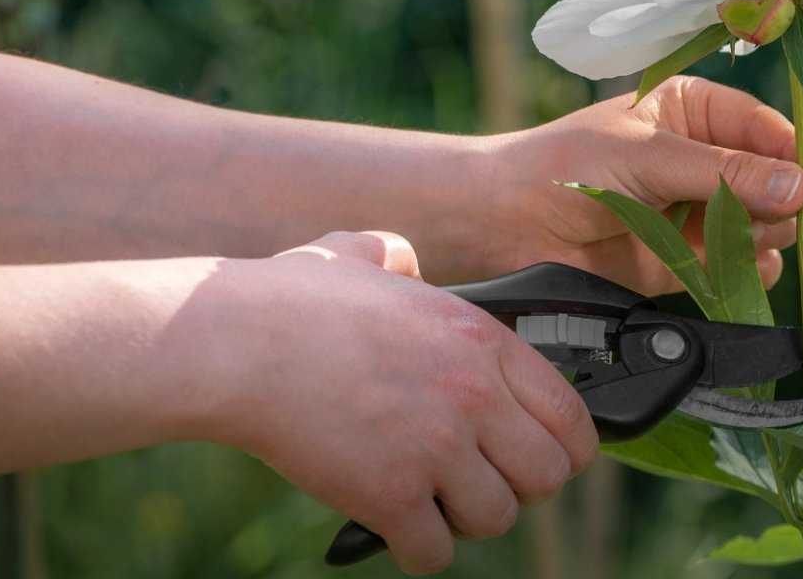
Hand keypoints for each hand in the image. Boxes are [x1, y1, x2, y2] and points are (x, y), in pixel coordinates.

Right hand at [207, 232, 597, 574]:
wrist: (231, 342)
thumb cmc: (288, 301)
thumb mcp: (363, 253)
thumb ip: (400, 257)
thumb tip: (402, 259)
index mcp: (483, 341)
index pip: (571, 414)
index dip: (564, 446)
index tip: (539, 455)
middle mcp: (474, 394)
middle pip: (548, 475)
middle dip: (520, 487)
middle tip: (483, 481)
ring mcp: (435, 446)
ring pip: (498, 518)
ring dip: (468, 520)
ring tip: (436, 502)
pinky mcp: (388, 493)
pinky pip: (435, 552)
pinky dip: (418, 548)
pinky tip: (396, 527)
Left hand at [485, 76, 802, 293]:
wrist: (505, 224)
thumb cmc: (567, 166)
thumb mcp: (649, 156)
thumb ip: (725, 174)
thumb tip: (799, 187)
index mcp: (692, 110)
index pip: (763, 127)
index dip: (796, 155)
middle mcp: (700, 159)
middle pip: (770, 180)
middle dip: (778, 201)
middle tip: (773, 219)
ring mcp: (693, 211)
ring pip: (759, 226)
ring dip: (761, 237)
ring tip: (742, 242)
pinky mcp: (681, 261)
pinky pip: (733, 267)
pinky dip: (744, 272)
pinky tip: (742, 271)